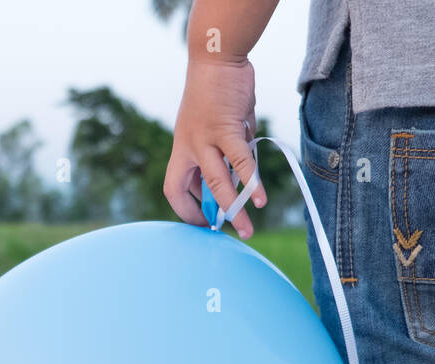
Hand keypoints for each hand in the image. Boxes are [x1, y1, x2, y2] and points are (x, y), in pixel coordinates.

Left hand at [163, 56, 265, 237]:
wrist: (216, 59)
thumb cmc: (217, 94)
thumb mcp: (211, 127)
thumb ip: (220, 152)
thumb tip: (238, 178)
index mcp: (182, 149)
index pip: (174, 189)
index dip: (186, 209)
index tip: (204, 221)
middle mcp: (189, 147)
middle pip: (194, 191)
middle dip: (211, 216)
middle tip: (228, 234)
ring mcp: (205, 138)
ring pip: (217, 181)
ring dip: (233, 207)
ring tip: (246, 228)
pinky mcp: (225, 128)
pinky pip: (239, 161)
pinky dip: (251, 181)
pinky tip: (260, 198)